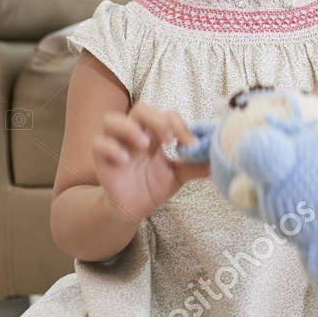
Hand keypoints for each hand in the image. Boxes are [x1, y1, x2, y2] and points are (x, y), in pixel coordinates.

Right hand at [93, 103, 208, 221]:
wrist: (133, 208)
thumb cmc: (153, 185)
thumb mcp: (179, 174)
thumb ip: (196, 165)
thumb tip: (219, 158)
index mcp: (154, 133)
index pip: (165, 113)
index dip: (177, 123)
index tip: (188, 143)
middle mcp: (134, 133)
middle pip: (140, 108)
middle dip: (156, 119)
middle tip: (168, 140)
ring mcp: (115, 144)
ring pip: (111, 119)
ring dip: (128, 128)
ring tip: (143, 145)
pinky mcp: (100, 158)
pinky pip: (98, 143)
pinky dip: (111, 148)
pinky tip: (124, 160)